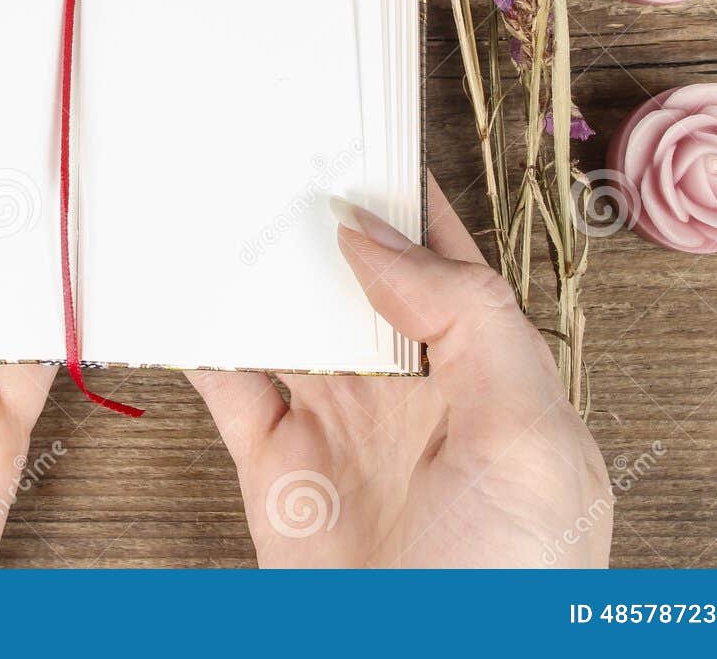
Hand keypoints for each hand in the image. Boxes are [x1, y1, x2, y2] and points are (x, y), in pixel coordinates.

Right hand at [188, 176, 610, 566]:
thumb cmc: (515, 588)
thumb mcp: (531, 441)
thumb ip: (469, 321)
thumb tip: (379, 240)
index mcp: (489, 375)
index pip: (449, 260)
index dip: (410, 196)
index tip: (363, 127)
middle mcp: (411, 391)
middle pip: (355, 275)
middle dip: (317, 213)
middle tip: (275, 144)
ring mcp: (338, 423)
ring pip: (287, 314)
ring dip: (254, 263)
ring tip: (220, 194)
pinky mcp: (272, 462)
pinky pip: (229, 380)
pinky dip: (200, 335)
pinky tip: (184, 291)